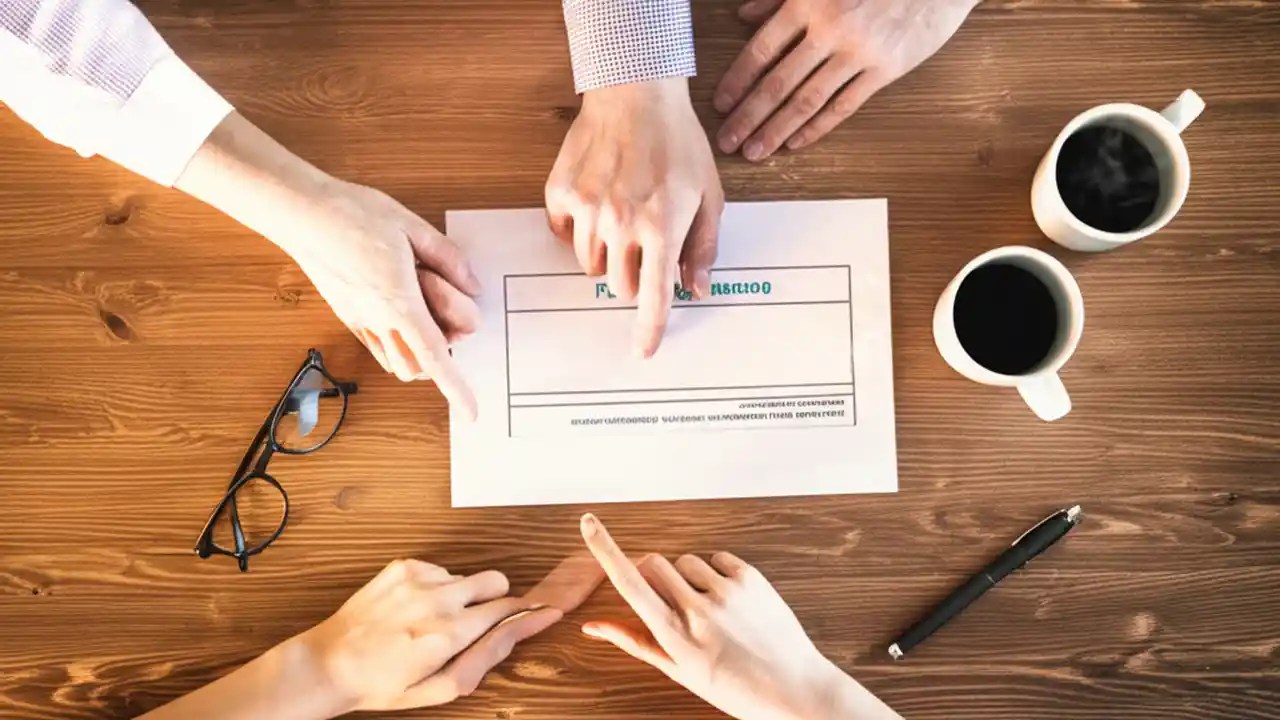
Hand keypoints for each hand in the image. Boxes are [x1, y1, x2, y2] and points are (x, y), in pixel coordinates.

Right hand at [284, 178, 481, 415]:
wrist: (302, 213)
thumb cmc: (353, 215)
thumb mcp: (412, 227)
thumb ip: (448, 259)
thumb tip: (473, 286)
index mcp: (398, 301)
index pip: (435, 356)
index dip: (456, 388)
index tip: (471, 413)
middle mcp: (377, 320)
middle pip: (418, 367)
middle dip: (441, 352)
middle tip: (445, 302)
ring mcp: (359, 321)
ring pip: (396, 363)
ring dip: (418, 349)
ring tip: (423, 298)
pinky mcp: (347, 316)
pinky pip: (379, 347)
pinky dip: (398, 341)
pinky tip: (403, 306)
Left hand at [293, 560, 557, 711]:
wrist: (330, 663)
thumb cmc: (382, 684)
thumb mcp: (438, 688)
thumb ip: (484, 658)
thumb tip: (516, 632)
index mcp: (448, 634)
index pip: (508, 610)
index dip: (530, 611)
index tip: (547, 610)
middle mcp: (436, 600)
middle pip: (496, 581)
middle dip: (496, 600)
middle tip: (477, 623)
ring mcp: (418, 578)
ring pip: (467, 577)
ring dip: (463, 596)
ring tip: (434, 621)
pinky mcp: (403, 566)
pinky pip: (441, 570)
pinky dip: (438, 587)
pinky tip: (415, 609)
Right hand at [546, 78, 723, 356]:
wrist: (636, 93)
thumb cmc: (678, 143)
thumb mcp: (709, 195)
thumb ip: (704, 247)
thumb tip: (696, 289)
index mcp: (663, 228)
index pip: (653, 298)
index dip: (648, 331)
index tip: (643, 352)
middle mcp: (622, 224)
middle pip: (618, 285)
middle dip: (632, 275)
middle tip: (642, 244)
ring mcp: (587, 210)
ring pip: (590, 263)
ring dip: (606, 253)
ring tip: (620, 214)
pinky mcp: (561, 194)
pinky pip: (564, 232)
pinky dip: (578, 227)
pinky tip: (596, 198)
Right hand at [578, 514, 899, 719]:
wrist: (793, 688)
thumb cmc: (733, 686)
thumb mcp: (678, 670)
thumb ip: (634, 641)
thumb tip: (592, 626)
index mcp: (675, 637)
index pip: (631, 584)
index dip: (605, 549)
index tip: (588, 523)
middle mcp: (698, 612)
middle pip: (654, 563)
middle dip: (652, 573)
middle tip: (670, 598)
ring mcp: (727, 593)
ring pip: (685, 560)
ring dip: (687, 576)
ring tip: (708, 607)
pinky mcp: (751, 579)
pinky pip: (717, 558)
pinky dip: (716, 573)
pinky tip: (729, 601)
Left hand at [715, 0, 978, 159]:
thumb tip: (745, 16)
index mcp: (807, 2)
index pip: (761, 50)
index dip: (737, 81)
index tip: (720, 105)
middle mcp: (829, 29)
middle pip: (778, 82)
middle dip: (748, 116)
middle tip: (727, 141)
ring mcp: (858, 52)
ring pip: (807, 100)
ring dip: (776, 130)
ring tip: (755, 151)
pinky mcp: (885, 69)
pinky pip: (844, 106)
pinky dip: (817, 128)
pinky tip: (796, 143)